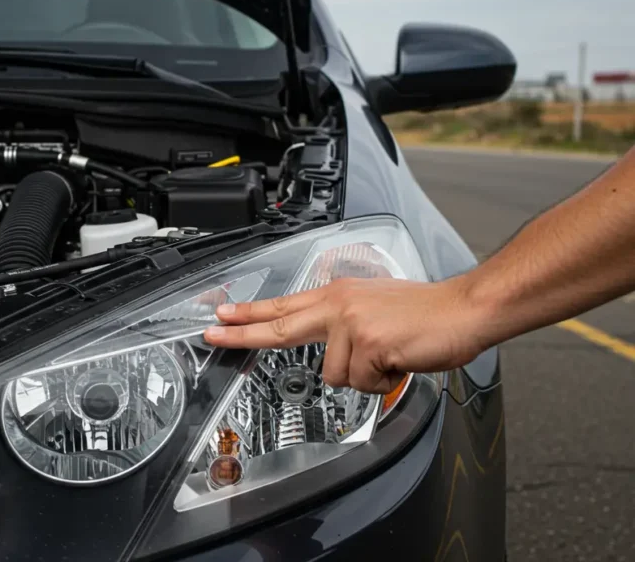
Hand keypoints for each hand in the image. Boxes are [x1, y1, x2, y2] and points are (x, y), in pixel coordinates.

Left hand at [202, 277, 489, 393]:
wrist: (464, 310)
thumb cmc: (426, 313)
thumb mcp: (374, 306)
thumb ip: (344, 321)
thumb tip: (327, 345)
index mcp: (339, 294)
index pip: (284, 304)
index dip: (250, 312)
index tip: (222, 314)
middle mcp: (339, 304)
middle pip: (279, 324)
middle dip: (241, 332)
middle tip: (212, 334)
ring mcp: (351, 323)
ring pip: (335, 374)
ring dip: (365, 376)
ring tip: (390, 356)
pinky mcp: (368, 343)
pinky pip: (363, 382)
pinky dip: (383, 381)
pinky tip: (399, 360)